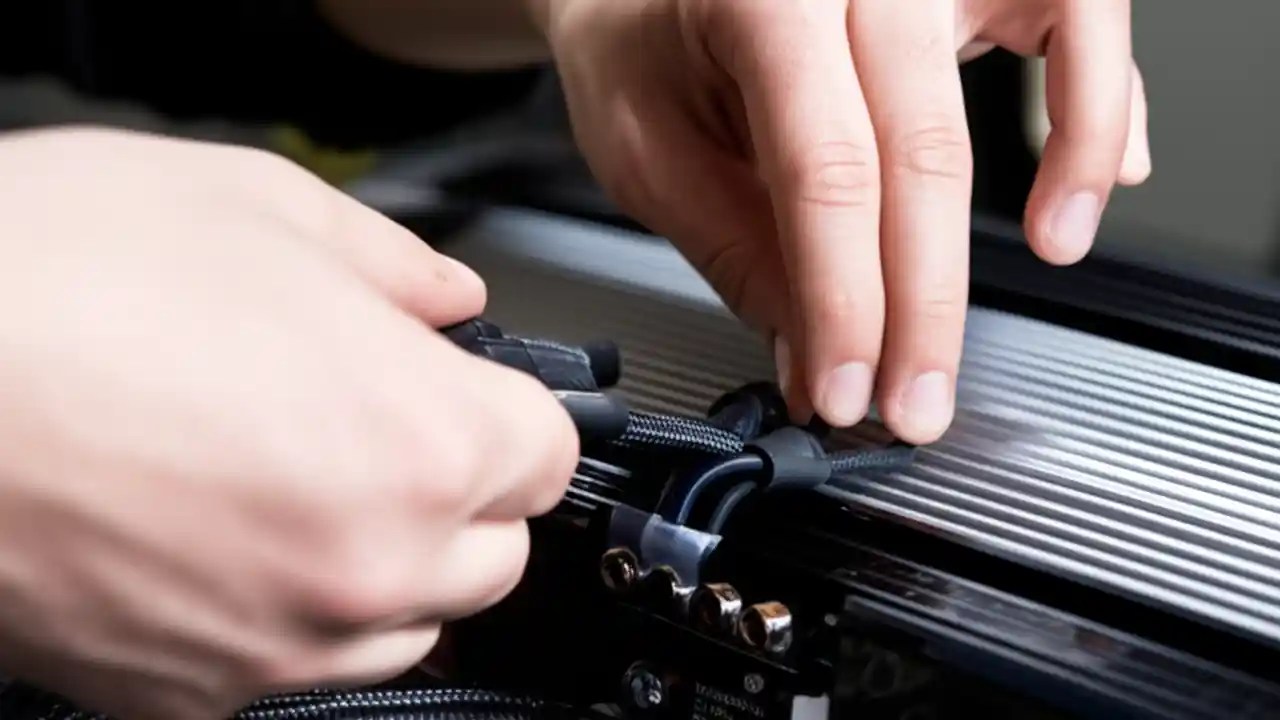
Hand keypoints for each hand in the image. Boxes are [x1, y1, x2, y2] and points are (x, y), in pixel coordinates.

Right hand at [0, 127, 576, 719]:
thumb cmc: (45, 284)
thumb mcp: (256, 206)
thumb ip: (389, 265)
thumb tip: (446, 303)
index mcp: (422, 440)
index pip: (549, 453)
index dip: (510, 408)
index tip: (469, 390)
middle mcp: (368, 565)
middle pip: (494, 550)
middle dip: (461, 486)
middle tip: (379, 423)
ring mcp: (279, 645)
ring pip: (409, 622)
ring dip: (388, 558)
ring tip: (295, 479)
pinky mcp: (187, 694)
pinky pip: (294, 668)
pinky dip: (289, 613)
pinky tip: (218, 537)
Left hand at [533, 0, 1149, 442]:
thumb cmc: (636, 43)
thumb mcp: (648, 151)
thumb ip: (739, 251)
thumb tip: (814, 354)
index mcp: (762, 0)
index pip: (827, 170)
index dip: (846, 300)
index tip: (846, 389)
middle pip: (926, 142)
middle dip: (926, 298)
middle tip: (917, 399)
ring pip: (1048, 40)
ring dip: (1070, 156)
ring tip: (1056, 252)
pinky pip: (1080, 12)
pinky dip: (1100, 96)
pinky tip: (1094, 173)